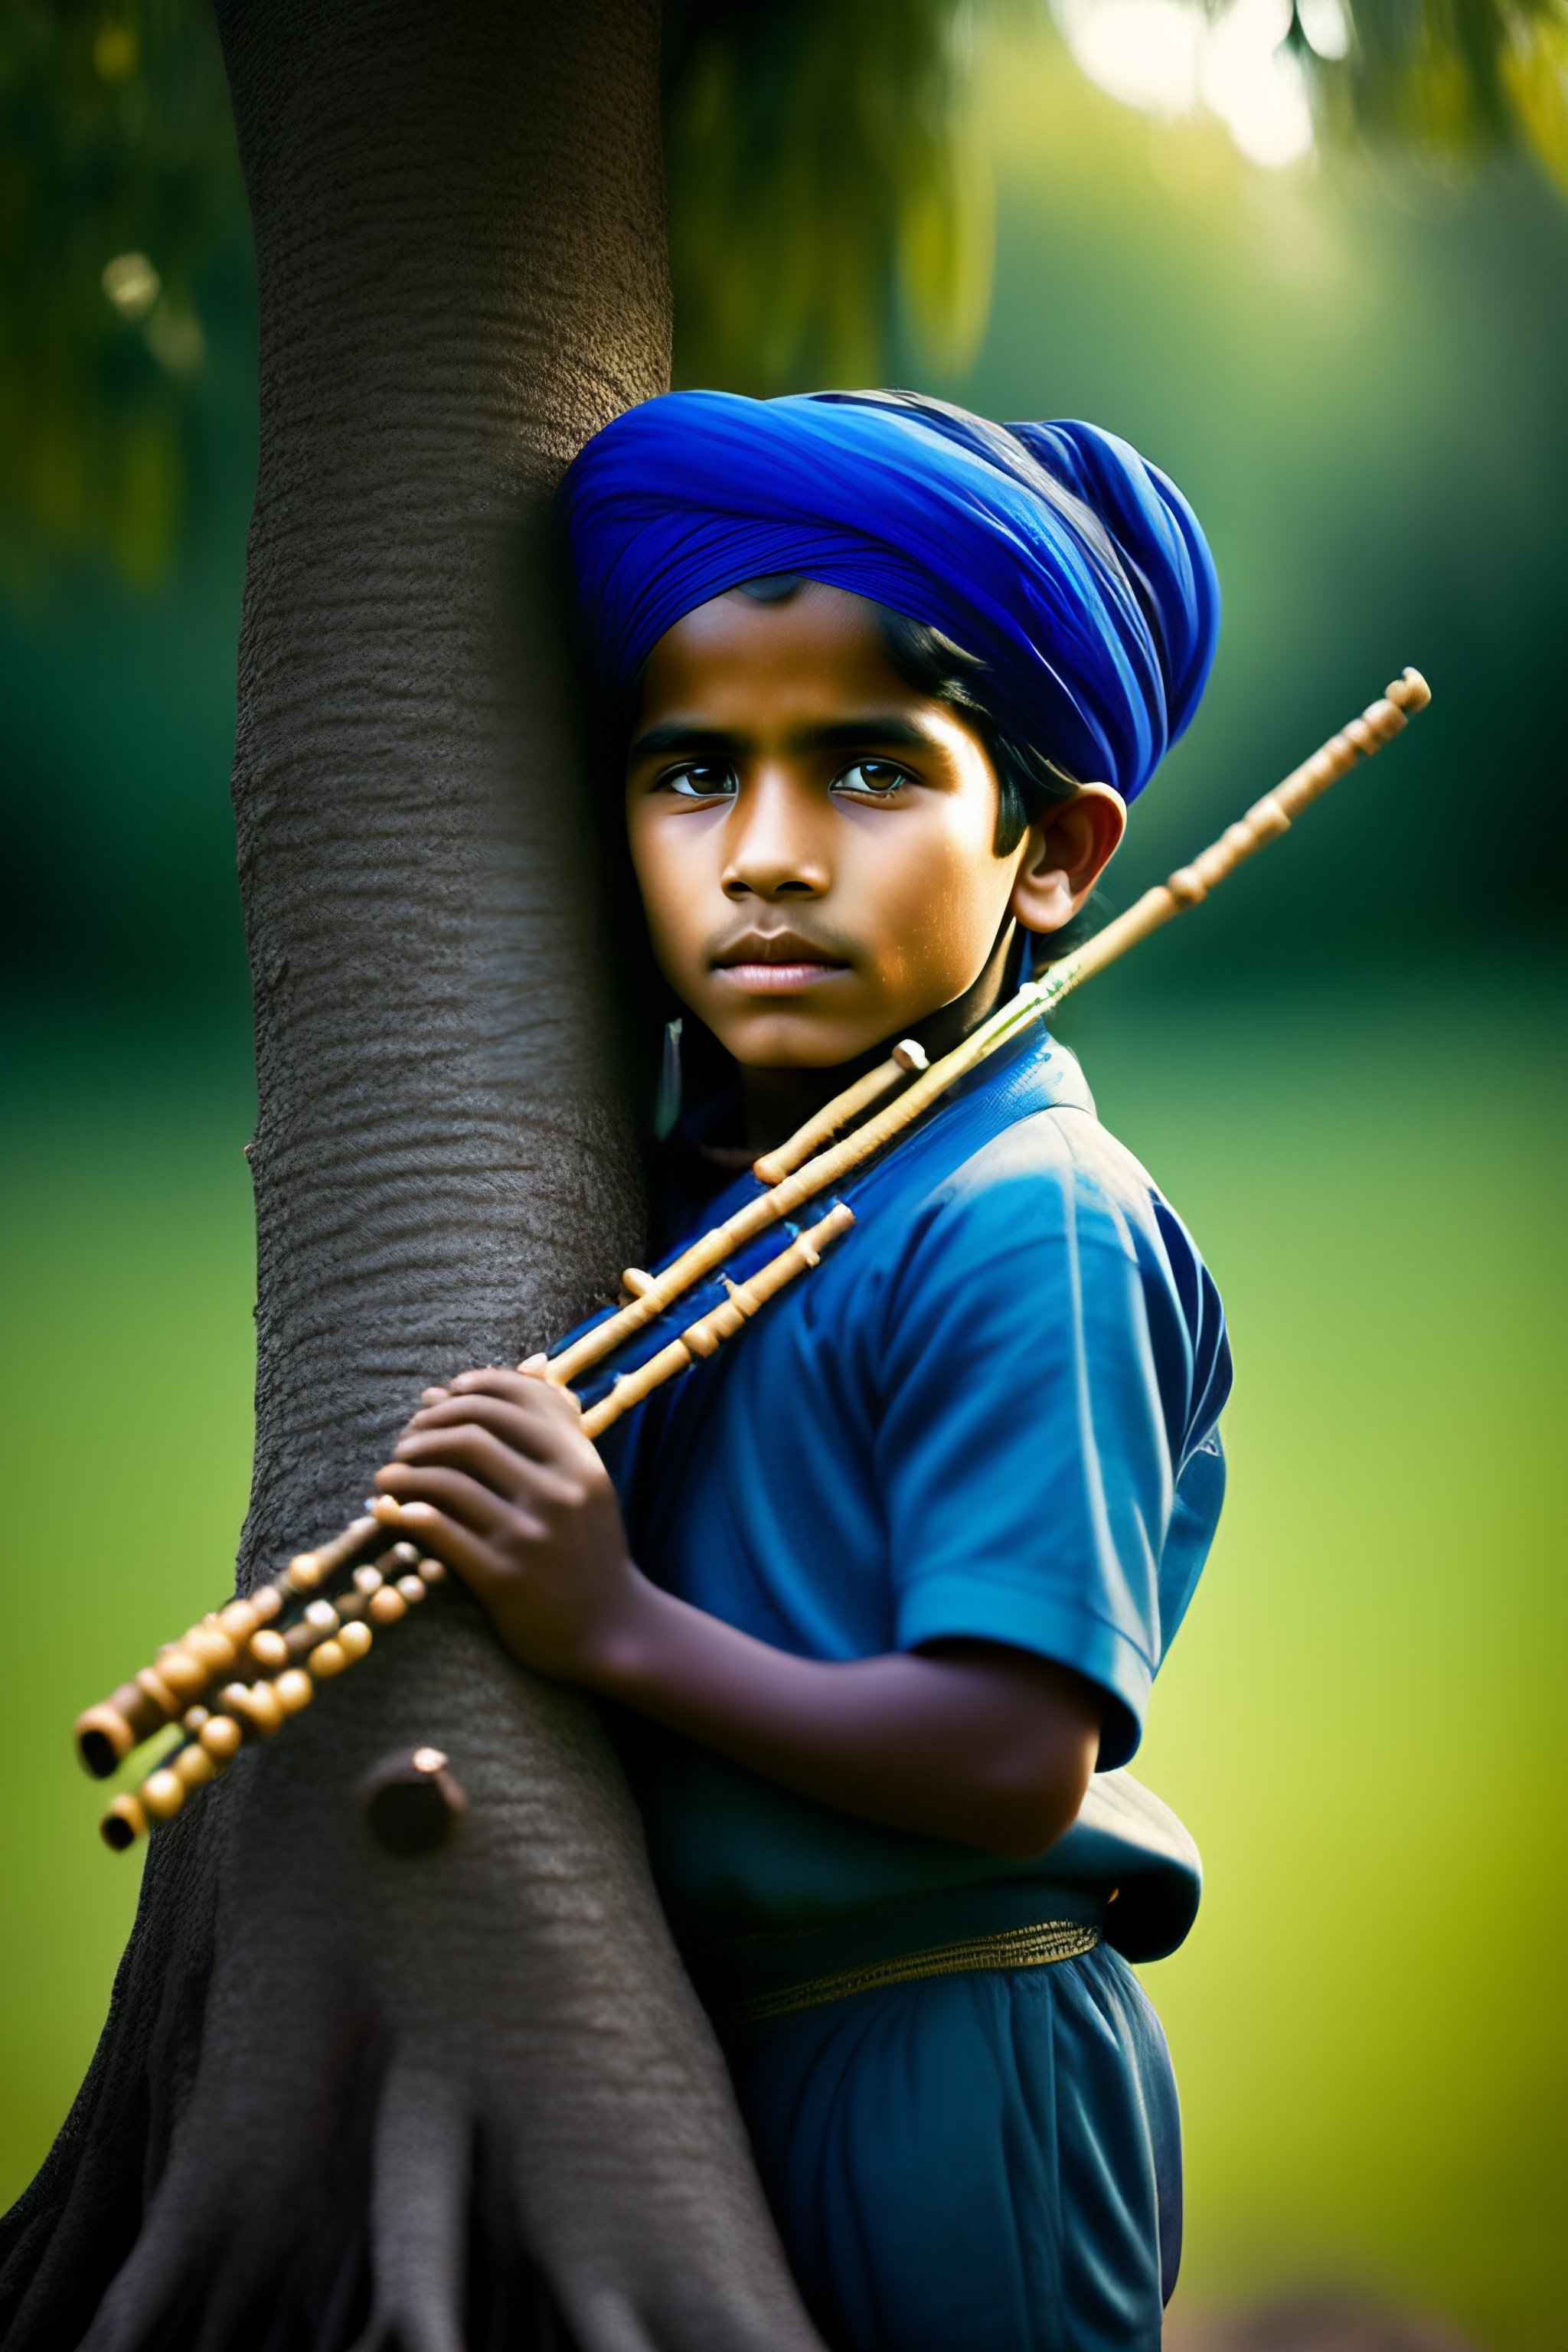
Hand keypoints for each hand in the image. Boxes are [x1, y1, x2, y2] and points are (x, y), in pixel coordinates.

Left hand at [372, 1364, 642, 1684]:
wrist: (613, 1629)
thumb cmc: (589, 1549)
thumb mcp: (586, 1482)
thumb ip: (556, 1428)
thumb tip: (514, 1368)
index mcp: (579, 1460)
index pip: (516, 1398)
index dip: (468, 1387)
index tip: (439, 1396)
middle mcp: (558, 1490)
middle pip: (472, 1432)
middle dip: (425, 1429)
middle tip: (405, 1441)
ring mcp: (531, 1534)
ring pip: (448, 1480)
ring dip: (405, 1472)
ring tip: (387, 1478)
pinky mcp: (504, 1577)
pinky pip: (440, 1531)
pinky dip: (405, 1514)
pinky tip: (389, 1512)